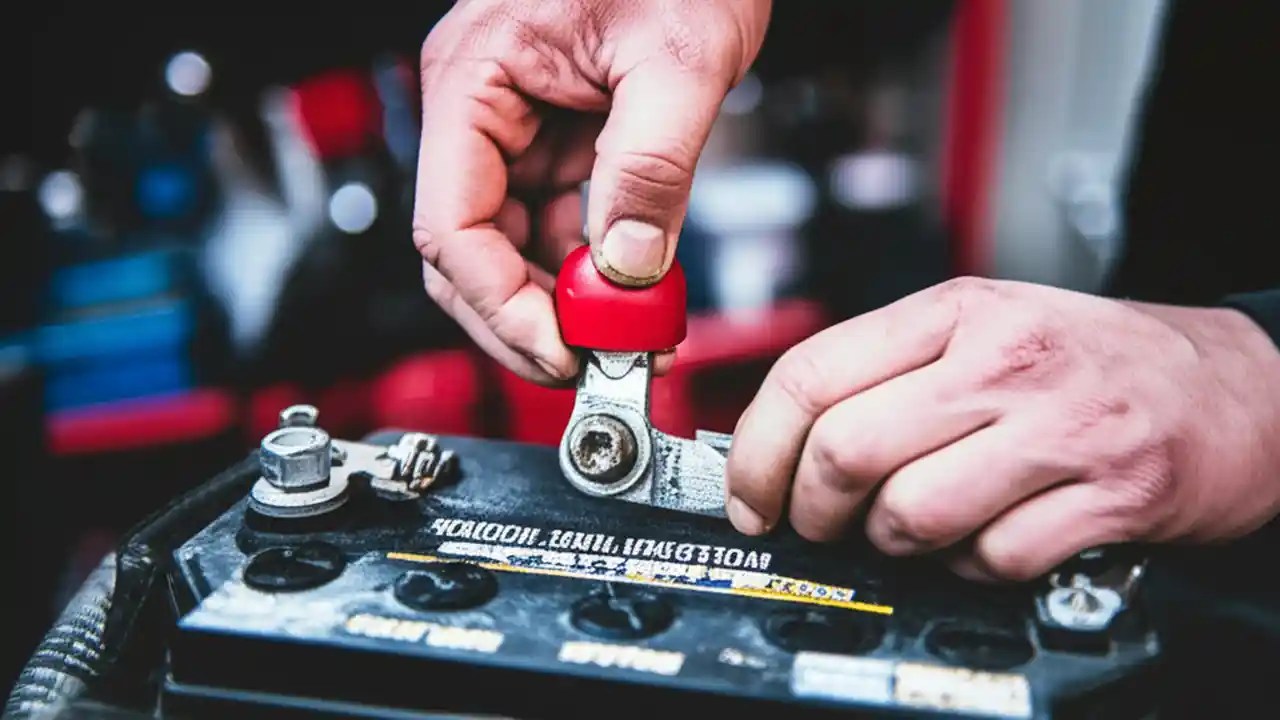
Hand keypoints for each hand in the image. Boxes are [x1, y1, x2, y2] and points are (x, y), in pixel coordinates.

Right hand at [413, 0, 771, 383]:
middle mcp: (483, 106)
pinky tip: (635, 296)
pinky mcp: (563, 138)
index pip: (450, 226)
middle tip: (592, 367)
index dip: (499, 305)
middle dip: (527, 320)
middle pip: (471, 251)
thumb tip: (627, 270)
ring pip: (515, 247)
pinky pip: (559, 223)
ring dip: (565, 304)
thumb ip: (650, 169)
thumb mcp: (678, 58)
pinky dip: (592, 269)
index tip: (560, 352)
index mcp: (474, 76)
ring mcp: (520, 125)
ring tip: (630, 338)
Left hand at [725, 277, 1279, 581]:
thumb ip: (887, 371)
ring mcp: (1058, 429)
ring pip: (910, 515)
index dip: (758, 449)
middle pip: (845, 451)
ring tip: (914, 527)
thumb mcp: (985, 326)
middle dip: (811, 510)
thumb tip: (781, 441)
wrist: (1234, 387)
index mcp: (957, 311)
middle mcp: (1003, 361)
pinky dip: (970, 568)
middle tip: (818, 524)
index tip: (749, 494)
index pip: (811, 375)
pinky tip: (988, 540)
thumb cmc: (1092, 360)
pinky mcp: (1107, 496)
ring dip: (893, 543)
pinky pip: (990, 560)